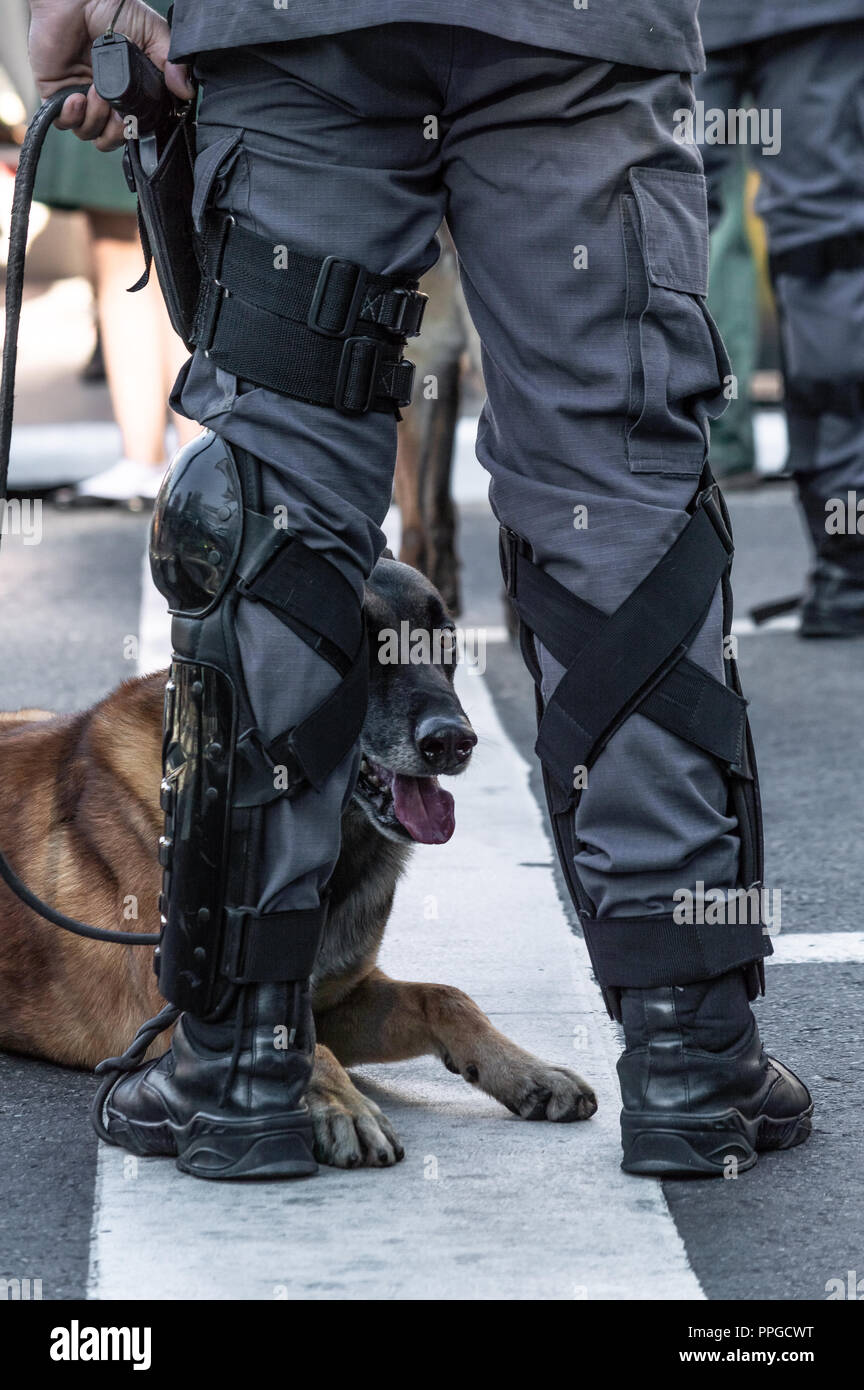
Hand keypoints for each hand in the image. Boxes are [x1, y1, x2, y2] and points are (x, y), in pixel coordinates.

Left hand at [28, 0, 193, 149]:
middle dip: (117, 130)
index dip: (138, 129)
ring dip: (95, 118)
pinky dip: (72, 116)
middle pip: (113, 139)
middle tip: (116, 108)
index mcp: (130, 91)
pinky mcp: (58, 92)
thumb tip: (187, 92)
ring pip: (90, 134)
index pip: (136, 127)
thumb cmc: (115, 9)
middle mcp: (107, 98)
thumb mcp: (154, 35)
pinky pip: (64, 123)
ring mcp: (82, 96)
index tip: (137, 117)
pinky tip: (78, 96)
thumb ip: (173, 63)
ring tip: (94, 91)